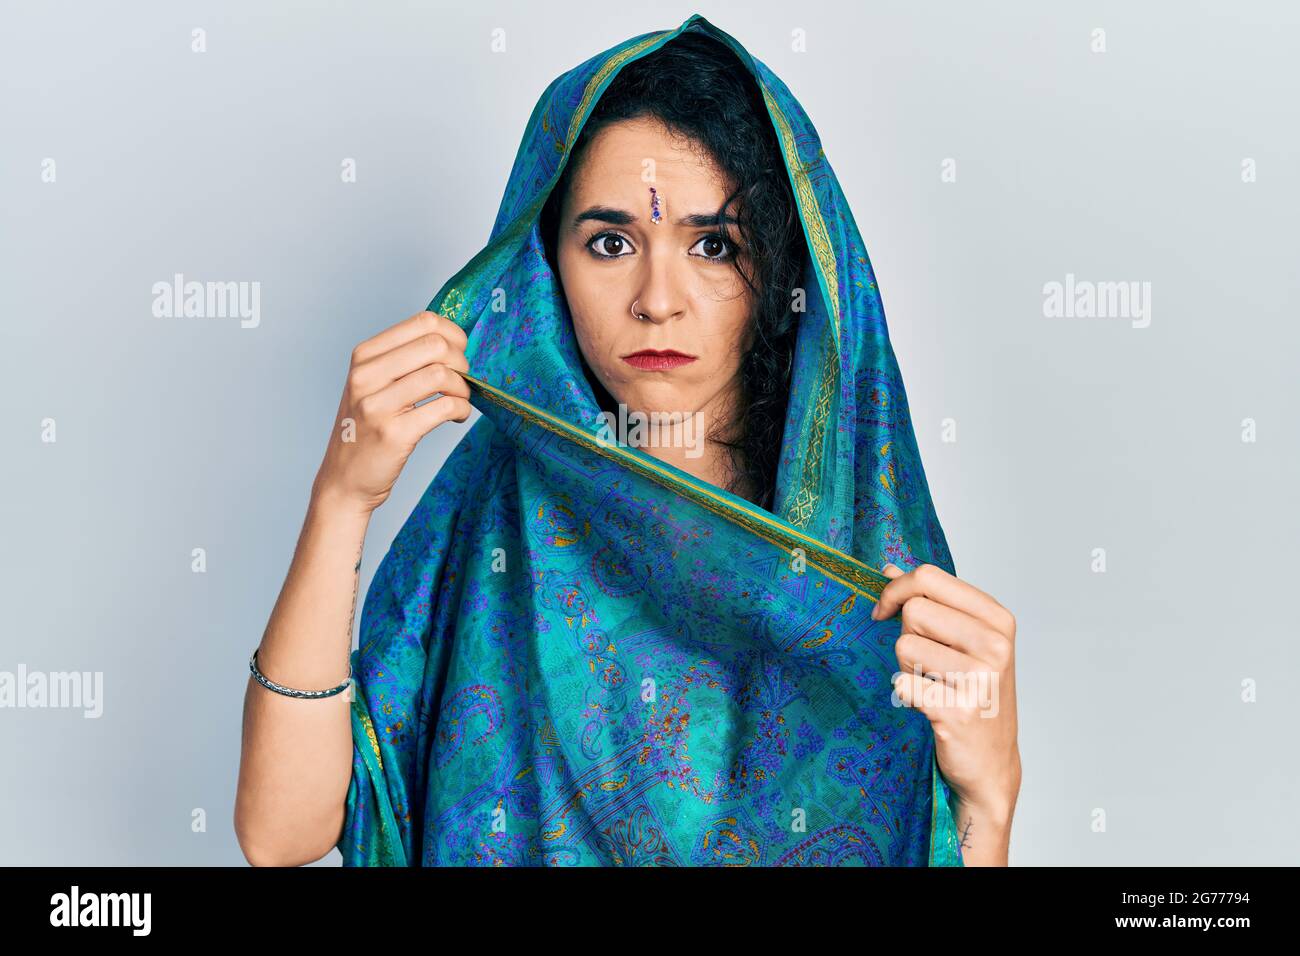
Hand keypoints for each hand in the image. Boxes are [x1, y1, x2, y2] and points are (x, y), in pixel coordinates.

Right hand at [313, 311, 471, 513]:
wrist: (344, 480)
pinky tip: (456, 417)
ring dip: (463, 389)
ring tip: (460, 401)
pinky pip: (444, 407)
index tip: (459, 353)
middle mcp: (366, 376)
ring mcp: (377, 405)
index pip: (423, 322)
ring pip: (441, 375)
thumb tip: (454, 342)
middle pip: (435, 345)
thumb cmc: (367, 430)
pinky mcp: (394, 433)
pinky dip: (461, 410)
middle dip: (461, 362)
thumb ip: (404, 360)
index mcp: (364, 356)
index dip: (453, 334)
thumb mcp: (373, 385)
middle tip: (462, 381)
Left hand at [871, 562, 1020, 861]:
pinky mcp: (960, 711)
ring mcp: (981, 678)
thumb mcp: (962, 641)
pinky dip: (906, 696)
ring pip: (905, 647)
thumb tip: (889, 570)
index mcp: (997, 618)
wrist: (990, 762)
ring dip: (908, 668)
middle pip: (914, 610)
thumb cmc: (973, 694)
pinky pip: (903, 685)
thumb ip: (929, 602)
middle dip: (905, 636)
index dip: (896, 590)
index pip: (930, 577)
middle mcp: (995, 644)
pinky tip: (930, 707)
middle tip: (925, 663)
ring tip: (934, 686)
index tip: (885, 611)